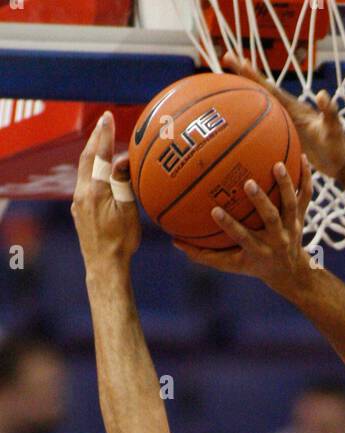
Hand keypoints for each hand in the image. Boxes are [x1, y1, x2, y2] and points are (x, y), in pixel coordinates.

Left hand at [71, 110, 140, 268]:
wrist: (104, 266)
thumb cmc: (121, 243)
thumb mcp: (128, 212)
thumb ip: (123, 184)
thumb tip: (121, 160)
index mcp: (95, 191)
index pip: (99, 156)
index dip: (103, 135)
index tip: (107, 117)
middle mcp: (82, 193)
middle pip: (86, 158)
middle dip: (95, 138)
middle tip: (103, 121)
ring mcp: (77, 202)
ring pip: (83, 170)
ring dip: (92, 153)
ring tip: (102, 140)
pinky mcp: (78, 210)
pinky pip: (84, 182)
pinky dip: (91, 169)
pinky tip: (98, 170)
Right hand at [174, 157, 314, 292]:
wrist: (291, 271)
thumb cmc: (254, 265)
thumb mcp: (230, 264)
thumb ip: (204, 255)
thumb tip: (175, 242)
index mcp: (260, 250)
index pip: (243, 238)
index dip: (230, 226)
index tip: (214, 210)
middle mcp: (278, 238)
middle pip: (271, 218)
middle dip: (261, 201)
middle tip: (248, 183)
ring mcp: (292, 226)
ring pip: (291, 204)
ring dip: (285, 184)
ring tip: (277, 164)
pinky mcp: (302, 216)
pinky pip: (306, 195)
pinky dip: (306, 177)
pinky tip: (302, 156)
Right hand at [221, 52, 344, 180]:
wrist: (343, 162)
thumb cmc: (339, 146)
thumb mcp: (334, 130)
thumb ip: (329, 112)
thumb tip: (322, 94)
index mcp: (294, 108)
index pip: (269, 88)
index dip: (254, 75)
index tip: (238, 60)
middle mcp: (288, 111)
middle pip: (261, 91)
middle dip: (244, 74)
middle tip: (226, 58)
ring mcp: (287, 123)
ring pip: (260, 106)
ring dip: (245, 95)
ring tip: (227, 84)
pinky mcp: (287, 135)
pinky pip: (264, 126)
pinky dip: (252, 121)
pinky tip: (241, 124)